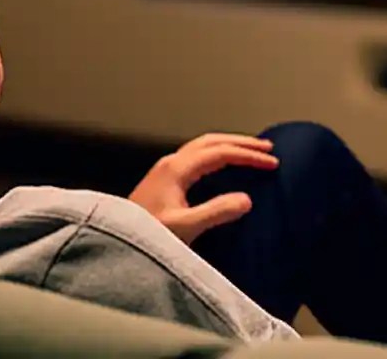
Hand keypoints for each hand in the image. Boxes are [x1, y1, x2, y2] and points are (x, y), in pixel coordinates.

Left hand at [128, 133, 278, 243]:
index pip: (219, 153)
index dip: (248, 155)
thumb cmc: (145, 236)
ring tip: (251, 151)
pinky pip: (196, 157)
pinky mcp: (162, 181)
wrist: (114, 243)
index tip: (272, 162)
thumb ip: (215, 212)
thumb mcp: (184, 228)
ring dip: (228, 146)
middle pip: (211, 142)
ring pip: (202, 147)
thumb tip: (246, 199)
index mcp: (176, 169)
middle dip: (241, 142)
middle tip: (268, 147)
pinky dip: (216, 154)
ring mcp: (165, 170)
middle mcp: (170, 164)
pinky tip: (223, 166)